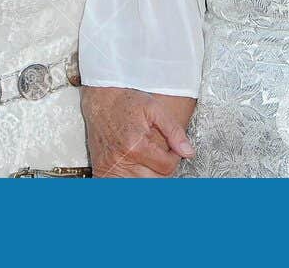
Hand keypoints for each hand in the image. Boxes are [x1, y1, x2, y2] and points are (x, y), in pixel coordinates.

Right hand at [81, 86, 195, 176]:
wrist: (100, 100)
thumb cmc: (125, 102)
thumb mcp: (154, 109)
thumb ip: (174, 131)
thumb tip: (188, 152)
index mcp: (136, 145)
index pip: (167, 167)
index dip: (174, 157)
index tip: (171, 149)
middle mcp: (121, 161)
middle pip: (155, 182)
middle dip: (163, 170)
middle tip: (161, 155)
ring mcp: (110, 168)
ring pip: (140, 187)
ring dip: (150, 178)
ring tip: (150, 163)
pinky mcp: (101, 171)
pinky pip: (120, 187)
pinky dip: (132, 182)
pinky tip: (136, 171)